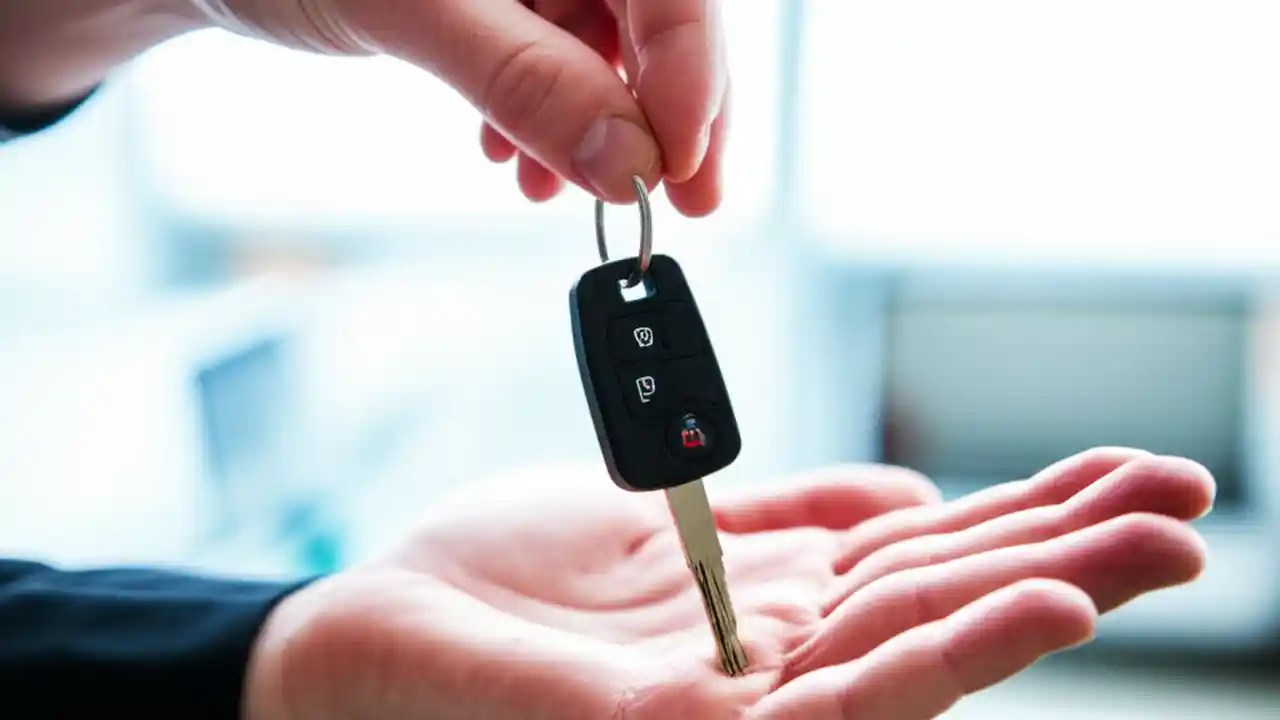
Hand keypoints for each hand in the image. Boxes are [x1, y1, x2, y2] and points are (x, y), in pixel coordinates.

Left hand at [192, 0, 726, 212]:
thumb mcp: (412, 11)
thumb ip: (526, 82)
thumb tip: (629, 160)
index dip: (694, 73)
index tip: (685, 165)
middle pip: (657, 21)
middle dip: (665, 117)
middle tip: (683, 202)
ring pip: (608, 52)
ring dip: (596, 130)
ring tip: (556, 188)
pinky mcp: (504, 0)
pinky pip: (556, 62)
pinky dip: (545, 118)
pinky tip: (511, 154)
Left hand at [243, 448, 1212, 719]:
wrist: (355, 636)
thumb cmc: (494, 583)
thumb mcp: (654, 512)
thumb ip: (782, 513)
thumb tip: (911, 495)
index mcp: (764, 603)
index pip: (920, 557)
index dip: (1026, 516)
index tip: (1128, 472)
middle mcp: (769, 663)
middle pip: (938, 603)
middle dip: (1066, 553)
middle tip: (1190, 506)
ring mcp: (730, 706)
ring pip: (912, 655)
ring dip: (1034, 602)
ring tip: (1147, 554)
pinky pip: (829, 699)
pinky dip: (938, 654)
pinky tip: (1027, 608)